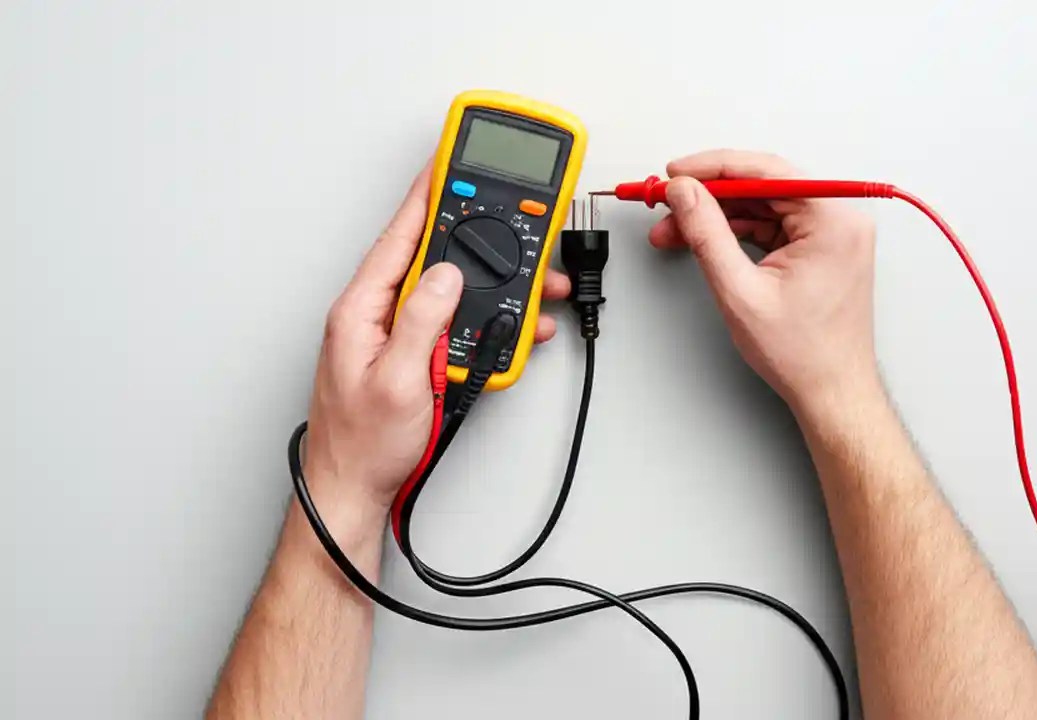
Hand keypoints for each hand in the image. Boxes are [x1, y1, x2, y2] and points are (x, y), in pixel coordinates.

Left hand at [303, 158, 570, 510]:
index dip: (429, 193)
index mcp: (360, 309)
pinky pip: (452, 326)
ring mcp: (392, 336)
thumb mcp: (397, 380)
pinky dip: (484, 323)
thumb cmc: (363, 445)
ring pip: (449, 294)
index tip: (452, 160)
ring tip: (533, 287)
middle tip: (513, 215)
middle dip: (477, 239)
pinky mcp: (410, 356)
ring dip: (491, 289)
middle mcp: (374, 315)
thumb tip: (446, 274)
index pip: (400, 236)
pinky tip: (510, 327)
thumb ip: (421, 320)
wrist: (353, 492)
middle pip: (431, 258)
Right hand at [650, 149, 881, 418]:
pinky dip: (737, 230)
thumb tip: (686, 194)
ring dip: (718, 215)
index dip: (713, 167)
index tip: (676, 173)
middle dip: (709, 194)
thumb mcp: (741, 291)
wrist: (831, 392)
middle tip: (668, 200)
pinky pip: (772, 224)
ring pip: (763, 205)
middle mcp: (840, 219)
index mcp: (833, 220)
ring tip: (675, 228)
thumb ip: (708, 234)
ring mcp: (832, 233)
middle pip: (763, 184)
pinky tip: (704, 238)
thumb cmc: (805, 354)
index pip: (765, 170)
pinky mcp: (820, 247)